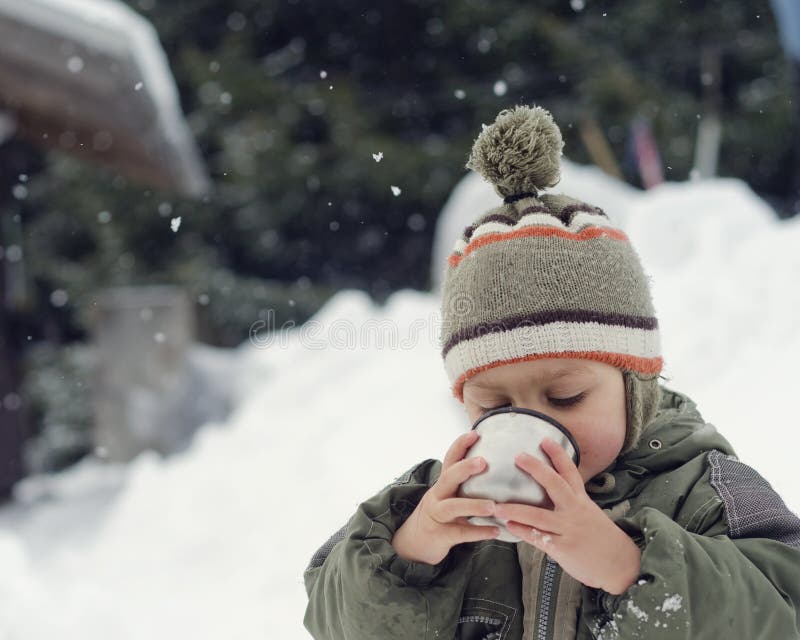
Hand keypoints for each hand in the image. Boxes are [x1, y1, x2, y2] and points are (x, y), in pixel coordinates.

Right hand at [391, 430, 500, 564]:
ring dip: (473, 505)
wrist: (415, 541)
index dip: (460, 445)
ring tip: (493, 506)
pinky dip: (479, 532)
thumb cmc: (441, 514)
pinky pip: (460, 533)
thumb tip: (499, 467)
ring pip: (453, 507)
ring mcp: (437, 515)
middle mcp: (438, 496)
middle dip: (464, 469)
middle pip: (448, 478)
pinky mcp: (440, 535)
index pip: (449, 459)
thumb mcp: (449, 495)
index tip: (475, 433)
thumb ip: (466, 484)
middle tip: (483, 462)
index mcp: (443, 484)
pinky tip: (496, 531)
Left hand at [494, 437, 640, 594]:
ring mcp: (568, 529)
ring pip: (538, 516)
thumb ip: (569, 500)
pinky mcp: (563, 548)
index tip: (544, 439)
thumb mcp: (588, 512)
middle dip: (536, 468)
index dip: (558, 454)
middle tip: (519, 456)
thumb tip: (548, 489)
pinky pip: (538, 538)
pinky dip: (523, 532)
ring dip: (516, 510)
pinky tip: (509, 527)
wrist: (619, 564)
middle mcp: (574, 510)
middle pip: (555, 484)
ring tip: (496, 506)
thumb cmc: (599, 536)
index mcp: (581, 500)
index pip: (570, 472)